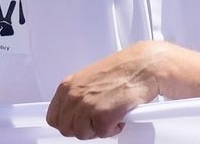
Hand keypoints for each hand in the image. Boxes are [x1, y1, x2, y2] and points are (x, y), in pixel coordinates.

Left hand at [46, 41, 162, 138]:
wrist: (145, 65)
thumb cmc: (125, 68)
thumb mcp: (91, 77)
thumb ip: (79, 94)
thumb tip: (74, 111)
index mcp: (68, 86)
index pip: (54, 118)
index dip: (68, 122)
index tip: (78, 122)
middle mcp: (74, 96)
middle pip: (67, 129)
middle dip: (84, 128)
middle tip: (98, 120)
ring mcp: (87, 106)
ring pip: (83, 134)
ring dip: (99, 129)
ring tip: (111, 115)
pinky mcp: (103, 116)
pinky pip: (103, 134)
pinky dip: (114, 128)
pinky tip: (120, 115)